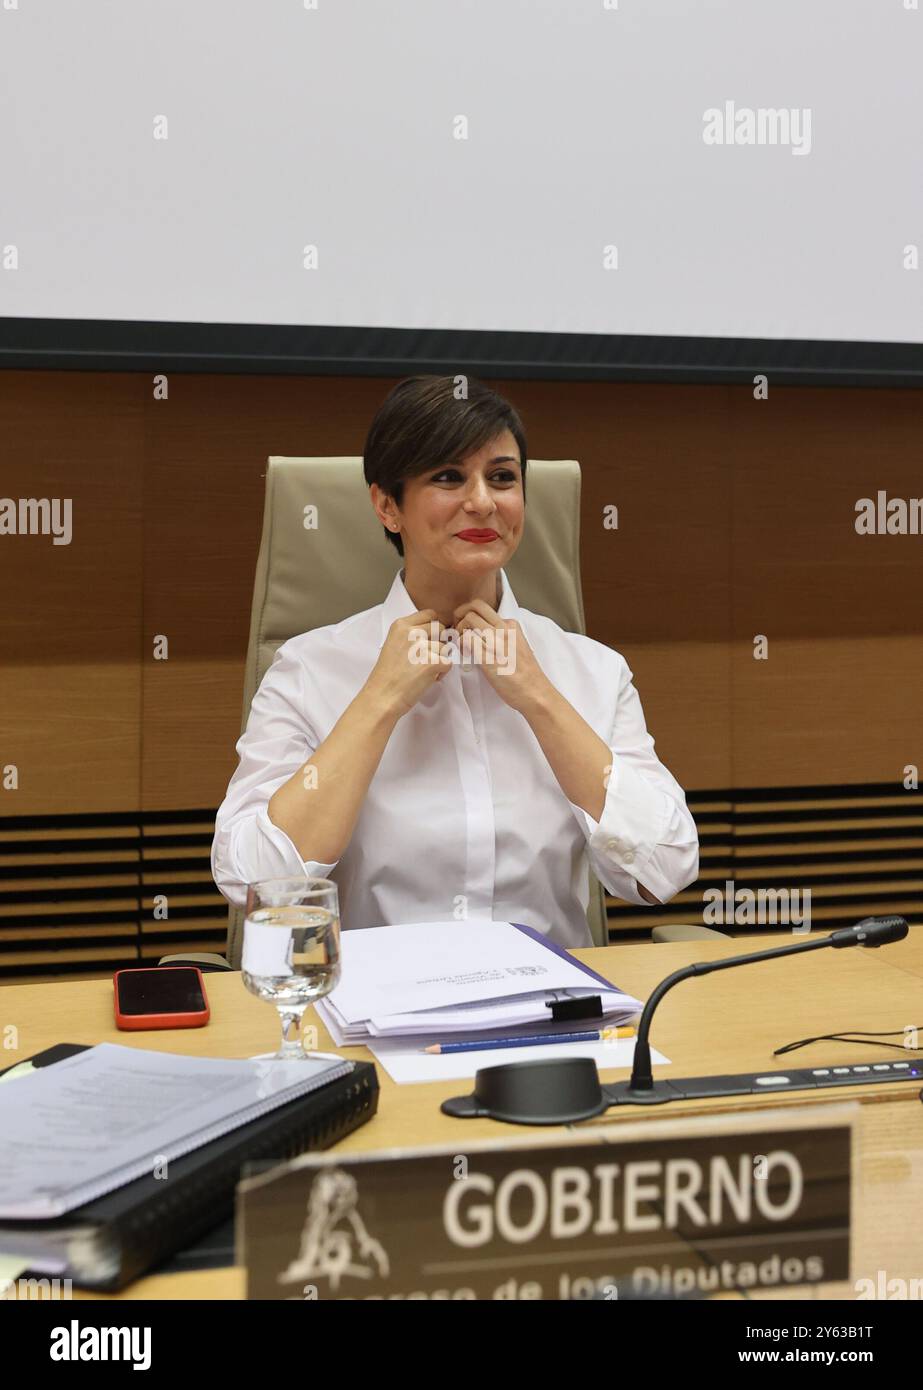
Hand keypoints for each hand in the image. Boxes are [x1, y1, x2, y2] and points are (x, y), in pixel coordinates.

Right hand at [363, 609, 453, 716]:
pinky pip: (448, 663)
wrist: (381, 697)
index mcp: (401, 625)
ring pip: (446, 647)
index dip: (434, 627)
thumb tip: (436, 631)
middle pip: (440, 629)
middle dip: (438, 643)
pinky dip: (442, 673)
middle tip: (426, 658)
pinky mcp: (432, 662)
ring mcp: (423, 646)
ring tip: (423, 671)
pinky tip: (427, 679)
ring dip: (439, 659)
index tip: (430, 639)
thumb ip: (411, 635)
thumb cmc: (387, 676)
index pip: (430, 614)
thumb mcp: (394, 644)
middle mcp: (412, 632)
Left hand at [452, 599, 551, 714]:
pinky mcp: (488, 657)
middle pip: (474, 607)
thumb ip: (502, 637)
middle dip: (460, 615)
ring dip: (459, 631)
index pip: (484, 609)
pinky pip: (467, 640)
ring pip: (468, 620)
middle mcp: (504, 629)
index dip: (470, 615)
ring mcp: (496, 642)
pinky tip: (465, 655)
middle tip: (458, 630)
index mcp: (511, 625)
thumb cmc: (525, 674)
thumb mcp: (517, 646)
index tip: (468, 628)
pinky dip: (461, 645)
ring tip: (463, 646)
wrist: (534, 692)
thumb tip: (483, 636)